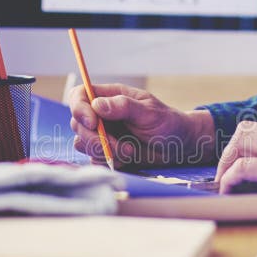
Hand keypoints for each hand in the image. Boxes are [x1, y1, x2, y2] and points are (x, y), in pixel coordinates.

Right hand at [68, 83, 215, 167]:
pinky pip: (93, 158)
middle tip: (121, 147)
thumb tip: (97, 105)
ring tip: (129, 151)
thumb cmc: (167, 123)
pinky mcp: (106, 151)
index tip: (93, 123)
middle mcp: (101, 114)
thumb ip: (124, 107)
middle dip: (95, 138)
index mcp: (110, 97)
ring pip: (82, 142)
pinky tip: (127, 158)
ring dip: (103, 151)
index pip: (80, 96)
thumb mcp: (149, 112)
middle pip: (78, 123)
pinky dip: (108, 161)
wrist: (178, 146)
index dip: (79, 108)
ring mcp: (102, 133)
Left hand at [214, 121, 256, 193]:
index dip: (247, 145)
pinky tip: (228, 190)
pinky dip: (229, 178)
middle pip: (246, 129)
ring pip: (240, 141)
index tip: (241, 161)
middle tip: (227, 172)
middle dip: (231, 150)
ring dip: (226, 161)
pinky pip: (242, 167)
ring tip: (225, 182)